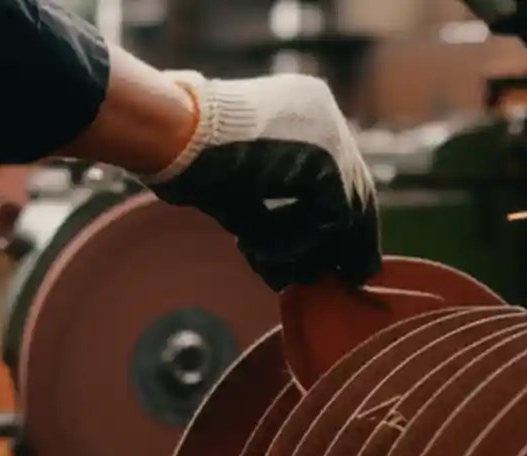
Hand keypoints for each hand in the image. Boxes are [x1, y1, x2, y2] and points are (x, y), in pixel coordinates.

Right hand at [142, 72, 380, 290]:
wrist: (169, 131)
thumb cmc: (183, 156)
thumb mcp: (236, 187)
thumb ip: (267, 213)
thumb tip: (286, 257)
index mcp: (303, 108)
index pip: (338, 171)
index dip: (337, 219)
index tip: (332, 255)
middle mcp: (325, 114)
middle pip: (357, 188)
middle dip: (346, 241)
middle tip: (345, 277)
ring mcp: (330, 133)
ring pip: (346, 210)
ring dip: (310, 250)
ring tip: (271, 267)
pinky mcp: (324, 159)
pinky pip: (332, 220)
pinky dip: (299, 246)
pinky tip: (261, 255)